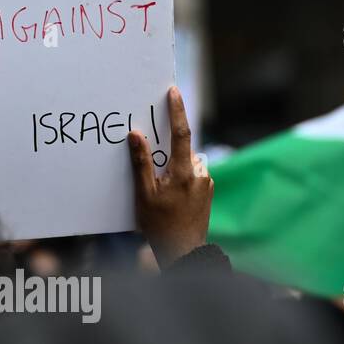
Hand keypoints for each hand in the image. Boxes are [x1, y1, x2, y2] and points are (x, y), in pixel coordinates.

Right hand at [128, 86, 212, 266]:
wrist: (184, 252)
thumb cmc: (159, 225)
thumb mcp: (144, 194)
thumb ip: (141, 163)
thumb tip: (136, 135)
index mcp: (183, 172)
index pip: (181, 133)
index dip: (177, 110)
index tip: (173, 91)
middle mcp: (200, 173)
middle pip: (181, 148)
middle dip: (166, 149)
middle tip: (153, 164)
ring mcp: (206, 182)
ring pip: (186, 161)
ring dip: (172, 165)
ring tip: (159, 188)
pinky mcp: (207, 190)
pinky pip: (191, 173)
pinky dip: (178, 175)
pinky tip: (168, 194)